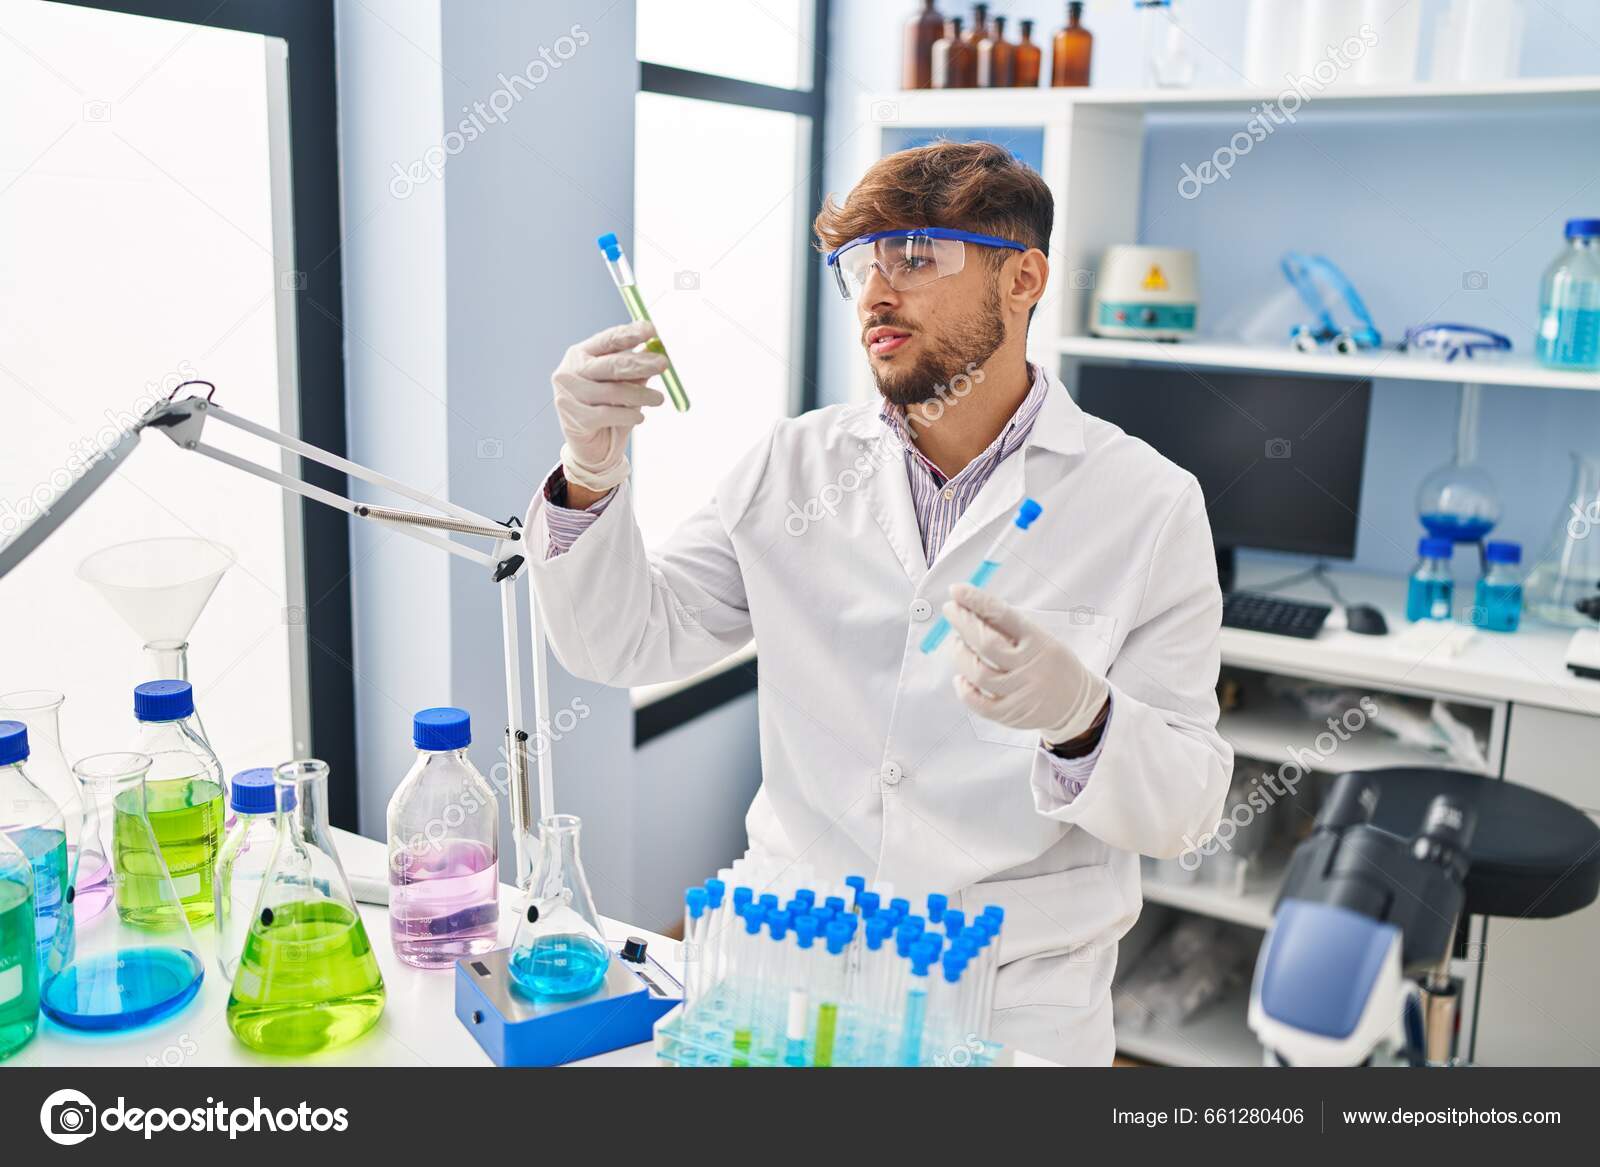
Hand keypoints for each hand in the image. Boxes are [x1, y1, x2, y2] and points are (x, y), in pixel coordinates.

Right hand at [551, 321, 667, 492]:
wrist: (591, 446)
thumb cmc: (606, 407)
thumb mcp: (621, 383)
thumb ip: (634, 368)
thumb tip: (657, 351)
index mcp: (580, 354)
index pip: (607, 340)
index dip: (630, 334)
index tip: (652, 330)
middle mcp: (570, 371)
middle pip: (611, 364)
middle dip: (641, 363)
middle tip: (664, 364)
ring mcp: (569, 395)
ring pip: (613, 391)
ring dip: (641, 395)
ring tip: (659, 399)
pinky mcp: (574, 418)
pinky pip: (608, 413)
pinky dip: (628, 414)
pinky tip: (640, 417)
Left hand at [943, 583, 1109, 746]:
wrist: (1078, 704)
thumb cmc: (1052, 666)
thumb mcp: (1040, 639)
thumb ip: (1009, 628)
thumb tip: (971, 608)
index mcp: (1038, 641)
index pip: (1003, 615)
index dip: (976, 601)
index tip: (957, 591)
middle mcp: (1030, 666)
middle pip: (986, 643)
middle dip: (962, 623)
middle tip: (951, 611)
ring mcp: (1021, 691)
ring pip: (978, 673)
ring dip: (960, 655)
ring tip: (958, 645)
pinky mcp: (1012, 714)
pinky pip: (979, 703)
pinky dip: (964, 689)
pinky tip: (962, 678)